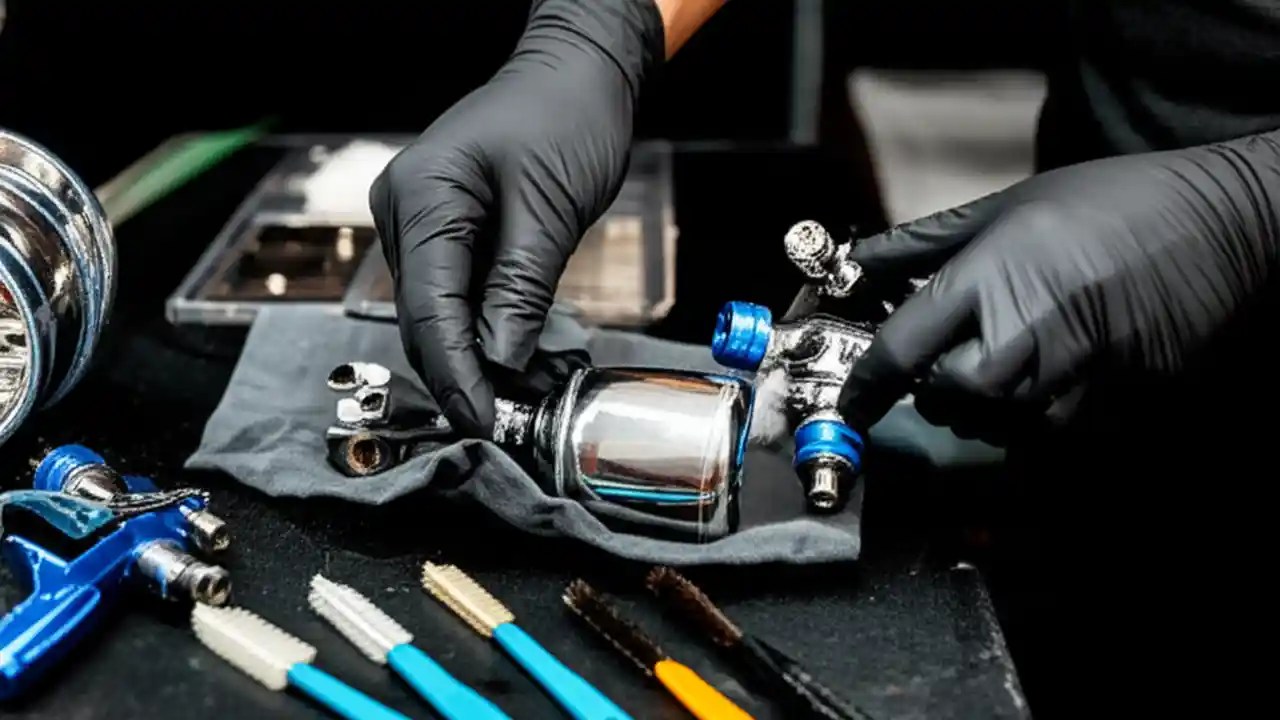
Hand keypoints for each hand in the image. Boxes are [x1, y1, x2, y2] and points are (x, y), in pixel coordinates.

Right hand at [369, 0, 663, 435]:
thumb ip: (520, 289)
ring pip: (434, 312)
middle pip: (420, 318)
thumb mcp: (550, 210)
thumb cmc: (566, 120)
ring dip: (474, 356)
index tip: (484, 423)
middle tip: (506, 423)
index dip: (456, 375)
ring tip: (522, 396)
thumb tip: (499, 362)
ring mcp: (416, 219)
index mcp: (422, 198)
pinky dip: (482, 328)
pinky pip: (452, 293)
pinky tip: (517, 356)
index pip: (427, 310)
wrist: (575, 73)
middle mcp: (402, 211)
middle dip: (463, 374)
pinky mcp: (440, 229)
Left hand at [839, 131, 1279, 445]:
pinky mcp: (1115, 390)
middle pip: (953, 391)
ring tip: (985, 372)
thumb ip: (924, 242)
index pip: (905, 343)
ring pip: (1000, 418)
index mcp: (993, 273)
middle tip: (936, 371)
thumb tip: (859, 260)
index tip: (852, 403)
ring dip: (978, 407)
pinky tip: (1030, 386)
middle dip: (935, 390)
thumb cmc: (1104, 201)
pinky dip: (1026, 417)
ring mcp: (1075, 363)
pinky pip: (1051, 426)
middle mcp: (1028, 325)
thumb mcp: (1006, 205)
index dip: (868, 382)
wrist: (1216, 221)